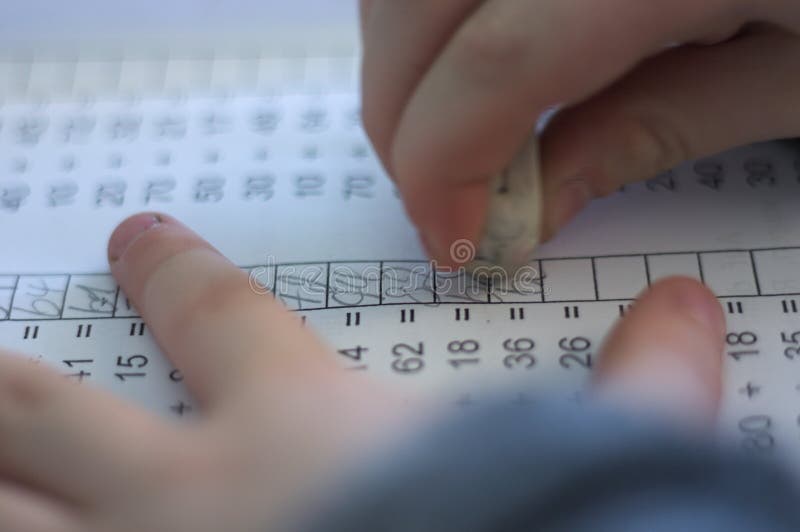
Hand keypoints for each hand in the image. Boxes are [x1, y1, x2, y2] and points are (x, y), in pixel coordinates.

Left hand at [0, 214, 723, 530]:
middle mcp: (188, 499)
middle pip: (52, 409)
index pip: (214, 317)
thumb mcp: (574, 470)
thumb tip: (686, 315)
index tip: (139, 243)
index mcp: (294, 431)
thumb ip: (633, 390)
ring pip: (8, 506)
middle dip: (8, 381)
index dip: (171, 273)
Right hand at [360, 0, 799, 260]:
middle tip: (438, 190)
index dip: (444, 163)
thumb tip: (521, 205)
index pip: (495, 62)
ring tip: (457, 119)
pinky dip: (433, 5)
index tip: (452, 237)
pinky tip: (473, 45)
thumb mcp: (799, 80)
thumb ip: (642, 135)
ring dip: (406, 49)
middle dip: (398, 111)